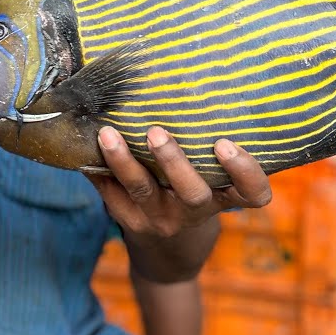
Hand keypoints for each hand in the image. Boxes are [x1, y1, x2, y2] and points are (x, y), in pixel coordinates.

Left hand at [88, 126, 271, 239]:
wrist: (167, 254)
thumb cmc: (194, 194)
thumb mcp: (212, 180)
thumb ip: (207, 149)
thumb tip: (195, 81)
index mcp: (224, 197)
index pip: (252, 194)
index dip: (245, 172)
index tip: (225, 144)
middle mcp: (195, 210)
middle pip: (192, 193)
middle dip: (173, 162)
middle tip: (157, 132)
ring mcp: (161, 218)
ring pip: (143, 191)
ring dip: (123, 161)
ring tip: (108, 134)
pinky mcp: (131, 222)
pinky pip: (111, 196)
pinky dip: (97, 170)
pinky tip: (83, 149)